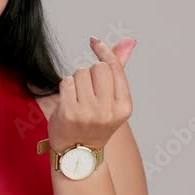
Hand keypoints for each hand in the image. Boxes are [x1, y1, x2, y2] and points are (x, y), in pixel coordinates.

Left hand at [47, 36, 136, 151]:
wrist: (78, 153)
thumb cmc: (95, 122)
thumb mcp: (112, 99)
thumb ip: (118, 68)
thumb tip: (129, 41)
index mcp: (124, 107)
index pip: (115, 68)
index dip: (104, 51)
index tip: (94, 42)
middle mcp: (108, 111)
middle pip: (97, 68)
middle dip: (90, 72)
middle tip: (87, 90)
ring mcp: (89, 113)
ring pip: (80, 73)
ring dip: (76, 81)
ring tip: (78, 99)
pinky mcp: (69, 113)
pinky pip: (66, 82)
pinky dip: (65, 88)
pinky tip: (68, 102)